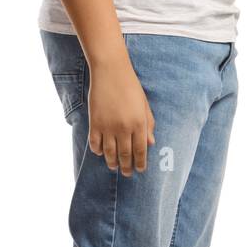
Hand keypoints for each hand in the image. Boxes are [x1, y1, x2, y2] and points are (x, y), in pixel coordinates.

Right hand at [87, 54, 155, 175]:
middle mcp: (124, 128)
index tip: (140, 170)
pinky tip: (100, 153)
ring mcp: (108, 126)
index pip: (141, 151)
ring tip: (113, 167)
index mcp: (139, 124)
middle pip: (125, 154)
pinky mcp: (94, 123)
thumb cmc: (131, 87)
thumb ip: (148, 125)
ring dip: (112, 162)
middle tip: (127, 173)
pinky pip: (95, 143)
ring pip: (109, 152)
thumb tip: (151, 143)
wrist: (111, 72)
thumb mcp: (144, 105)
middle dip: (126, 167)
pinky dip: (97, 150)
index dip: (140, 163)